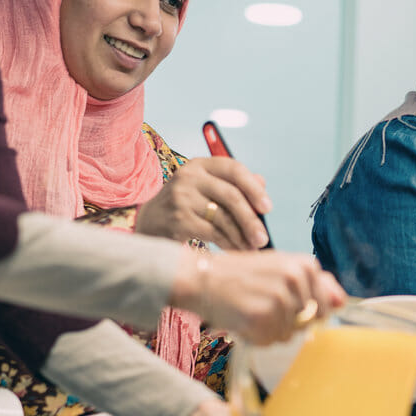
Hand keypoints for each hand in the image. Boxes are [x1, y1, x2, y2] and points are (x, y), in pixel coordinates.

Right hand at [135, 157, 271, 249]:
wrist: (148, 222)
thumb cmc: (186, 206)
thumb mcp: (207, 189)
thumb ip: (234, 185)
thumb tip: (262, 183)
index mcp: (201, 165)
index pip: (234, 169)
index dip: (254, 188)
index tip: (267, 208)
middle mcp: (189, 177)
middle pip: (231, 196)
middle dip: (251, 220)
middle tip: (262, 239)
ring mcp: (181, 197)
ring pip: (223, 217)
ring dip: (241, 236)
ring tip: (251, 248)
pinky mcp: (177, 219)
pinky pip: (212, 233)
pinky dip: (228, 244)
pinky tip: (236, 251)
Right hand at [169, 250, 347, 343]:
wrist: (203, 278)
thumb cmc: (244, 275)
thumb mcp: (282, 268)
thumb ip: (316, 283)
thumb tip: (342, 302)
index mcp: (306, 265)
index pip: (326, 307)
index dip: (305, 312)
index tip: (285, 304)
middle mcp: (296, 279)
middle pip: (308, 322)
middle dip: (288, 321)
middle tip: (263, 304)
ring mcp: (279, 299)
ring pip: (290, 334)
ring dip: (271, 329)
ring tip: (252, 310)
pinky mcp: (261, 318)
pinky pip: (271, 341)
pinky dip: (257, 337)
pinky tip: (244, 320)